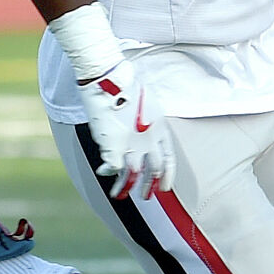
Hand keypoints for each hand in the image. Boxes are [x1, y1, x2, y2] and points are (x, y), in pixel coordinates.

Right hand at [76, 55, 176, 200]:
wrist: (109, 76)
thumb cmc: (125, 87)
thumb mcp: (143, 108)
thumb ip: (142, 127)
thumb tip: (130, 143)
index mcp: (160, 128)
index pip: (168, 158)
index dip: (167, 175)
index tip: (165, 188)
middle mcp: (149, 138)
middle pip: (153, 168)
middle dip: (149, 185)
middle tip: (145, 196)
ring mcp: (131, 141)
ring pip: (132, 172)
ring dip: (126, 186)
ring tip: (120, 195)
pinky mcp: (113, 142)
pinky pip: (113, 165)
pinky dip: (109, 171)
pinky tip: (105, 173)